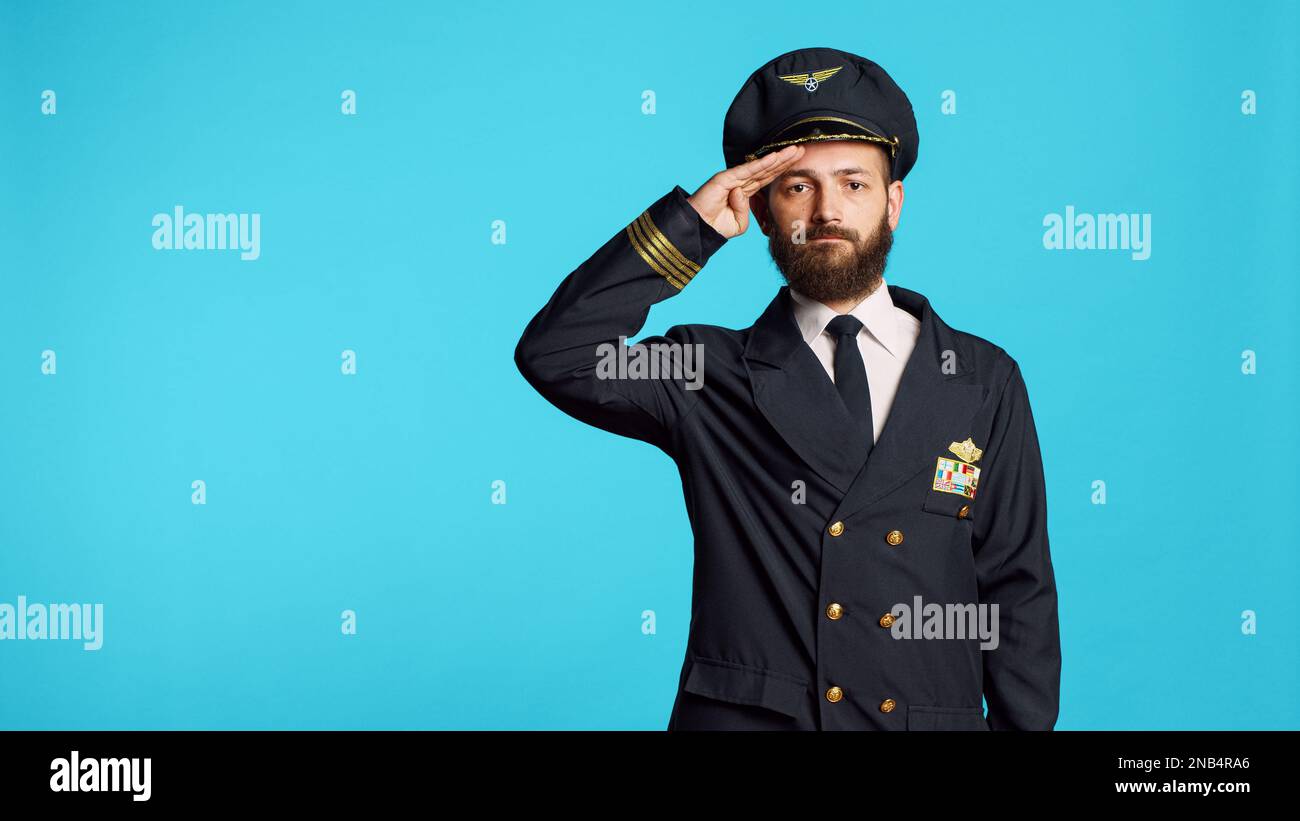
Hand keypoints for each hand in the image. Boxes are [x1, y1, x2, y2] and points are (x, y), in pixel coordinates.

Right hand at [686, 144, 803, 238]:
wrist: (699, 230)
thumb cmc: (716, 227)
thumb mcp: (739, 224)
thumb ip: (747, 210)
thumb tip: (742, 193)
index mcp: (745, 192)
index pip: (768, 178)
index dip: (782, 168)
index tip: (798, 161)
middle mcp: (740, 182)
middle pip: (767, 169)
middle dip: (785, 159)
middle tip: (802, 149)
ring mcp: (732, 178)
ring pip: (760, 167)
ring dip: (777, 158)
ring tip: (794, 150)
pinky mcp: (724, 178)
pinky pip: (746, 170)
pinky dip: (761, 164)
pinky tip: (774, 157)